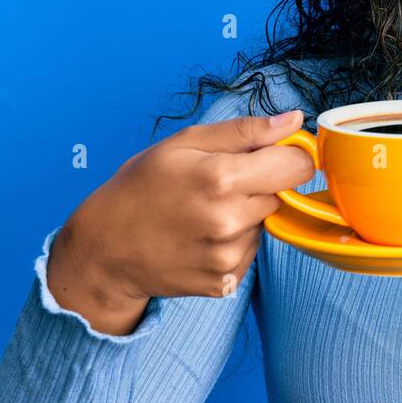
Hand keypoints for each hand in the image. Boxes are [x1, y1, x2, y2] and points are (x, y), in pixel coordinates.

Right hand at [49, 109, 316, 333]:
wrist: (104, 249)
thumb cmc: (141, 187)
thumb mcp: (185, 144)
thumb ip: (246, 131)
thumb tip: (295, 120)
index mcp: (221, 178)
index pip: (298, 166)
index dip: (288, 157)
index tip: (269, 156)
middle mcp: (229, 221)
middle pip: (282, 194)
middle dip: (260, 185)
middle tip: (217, 185)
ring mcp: (227, 257)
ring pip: (266, 223)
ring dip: (246, 214)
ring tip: (203, 212)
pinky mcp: (225, 282)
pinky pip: (251, 251)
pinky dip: (234, 242)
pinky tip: (201, 237)